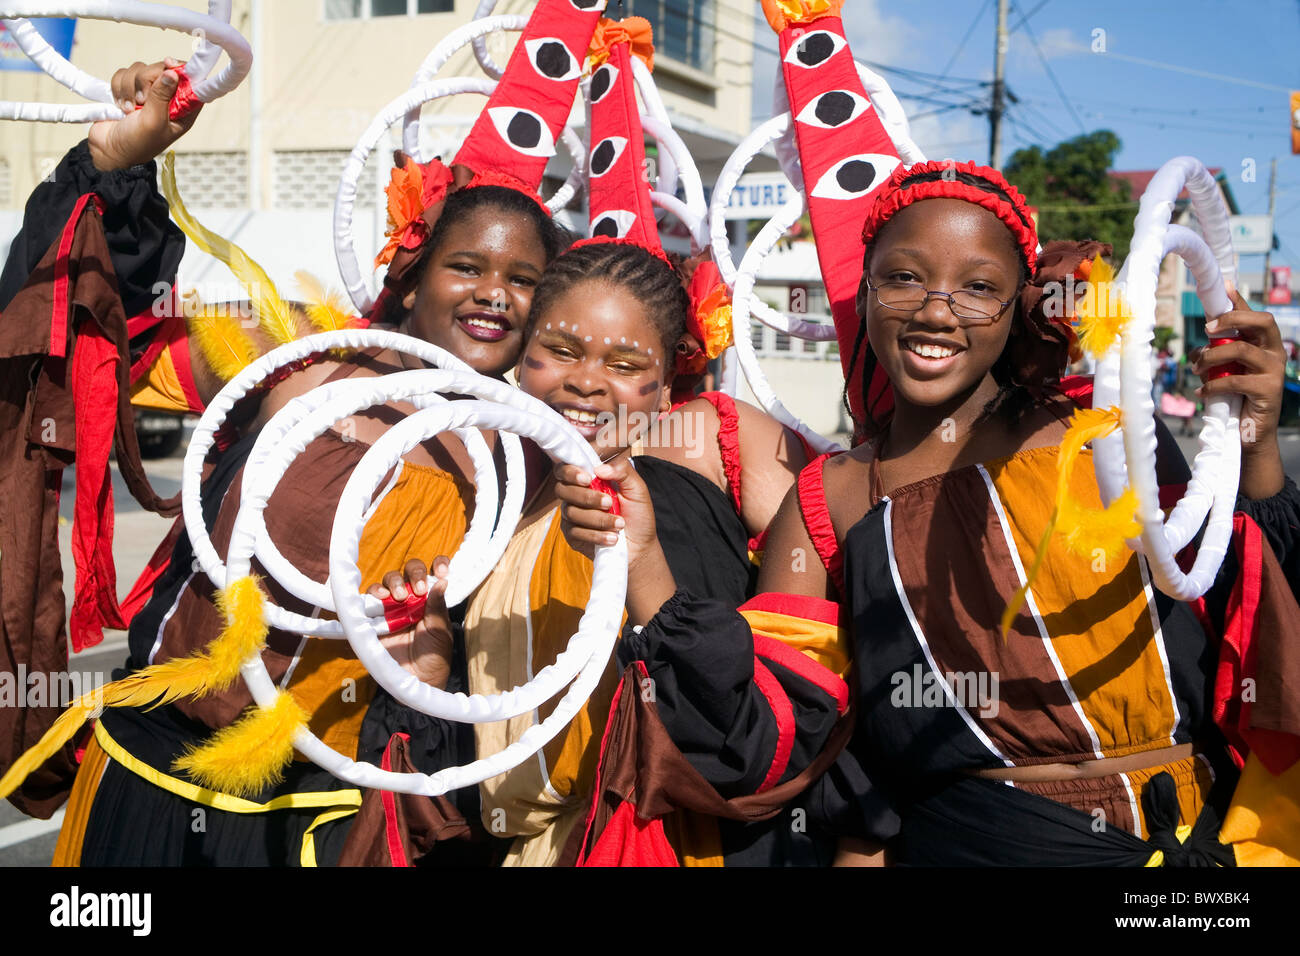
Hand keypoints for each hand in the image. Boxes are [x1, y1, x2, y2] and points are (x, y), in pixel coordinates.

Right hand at [88, 58, 199, 170]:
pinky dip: (118, 87)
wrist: (108, 149)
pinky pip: (123, 73)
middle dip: (147, 80)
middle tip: (141, 100)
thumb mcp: (154, 122)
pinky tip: (120, 106)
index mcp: (183, 110)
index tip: (169, 64)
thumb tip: (173, 72)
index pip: (191, 81)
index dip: (182, 69)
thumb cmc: (137, 143)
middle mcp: (167, 99)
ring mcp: (147, 93)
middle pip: (162, 68)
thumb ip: (163, 96)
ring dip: (130, 88)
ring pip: (140, 69)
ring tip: (129, 109)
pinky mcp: (128, 90)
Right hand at [367, 557, 453, 688]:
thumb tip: (442, 581)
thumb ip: (438, 607)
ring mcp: (394, 606)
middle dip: (415, 573)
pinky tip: (381, 596)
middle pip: (410, 570)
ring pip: (391, 579)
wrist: (414, 682)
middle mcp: (414, 598)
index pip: (435, 573)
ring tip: (399, 597)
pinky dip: (374, 591)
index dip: (439, 565)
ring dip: (395, 582)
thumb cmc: (433, 658)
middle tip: (418, 590)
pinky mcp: (376, 616)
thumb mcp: (440, 633)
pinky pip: (371, 597)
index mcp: (433, 599)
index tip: (442, 570)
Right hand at [555, 457, 655, 565]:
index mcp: (588, 480)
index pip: (565, 469)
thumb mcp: (637, 488)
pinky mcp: (572, 536)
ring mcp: (572, 516)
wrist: (641, 544)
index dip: (570, 472)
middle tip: (609, 503)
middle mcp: (575, 496)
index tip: (587, 479)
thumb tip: (599, 468)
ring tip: (620, 524)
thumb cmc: (637, 513)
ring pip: (571, 512)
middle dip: (587, 497)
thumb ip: (622, 470)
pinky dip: (596, 535)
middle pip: (563, 490)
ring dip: (598, 519)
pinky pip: (575, 532)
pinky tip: (612, 538)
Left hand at [1194, 288, 1286, 497]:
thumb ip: (1221, 351)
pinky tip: (1202, 392)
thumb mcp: (1228, 368)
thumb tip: (1203, 338)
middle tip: (1207, 330)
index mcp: (1266, 343)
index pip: (1255, 314)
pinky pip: (1234, 380)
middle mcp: (1275, 352)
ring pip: (1241, 349)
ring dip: (1211, 356)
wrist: (1250, 432)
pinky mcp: (1268, 390)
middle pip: (1262, 321)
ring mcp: (1274, 370)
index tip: (1223, 287)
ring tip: (1196, 369)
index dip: (1240, 300)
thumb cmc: (1237, 396)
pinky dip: (1212, 385)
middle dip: (1232, 318)